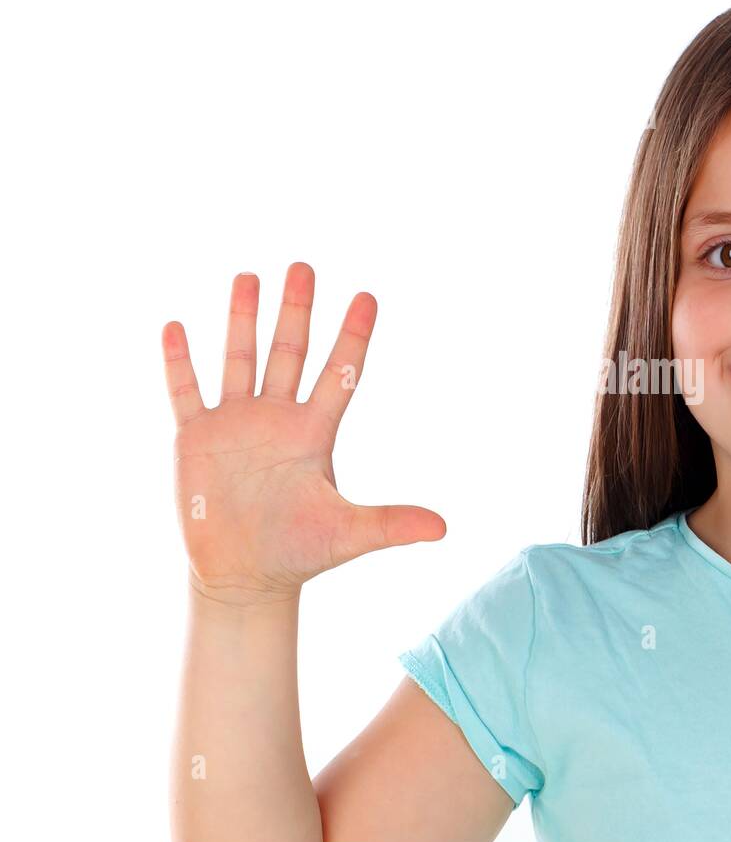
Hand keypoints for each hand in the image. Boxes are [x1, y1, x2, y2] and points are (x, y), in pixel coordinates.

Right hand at [162, 263, 445, 604]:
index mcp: (315, 433)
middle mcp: (277, 418)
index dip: (353, 336)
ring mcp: (236, 424)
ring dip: (243, 320)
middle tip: (304, 266)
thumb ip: (392, 524)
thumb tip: (444, 529)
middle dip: (296, 311)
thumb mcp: (349, 533)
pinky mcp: (197, 439)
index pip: (340, 373)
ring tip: (249, 276)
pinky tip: (175, 325)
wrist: (247, 575)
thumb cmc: (302, 552)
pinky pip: (186, 392)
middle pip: (289, 353)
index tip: (368, 296)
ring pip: (240, 359)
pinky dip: (179, 362)